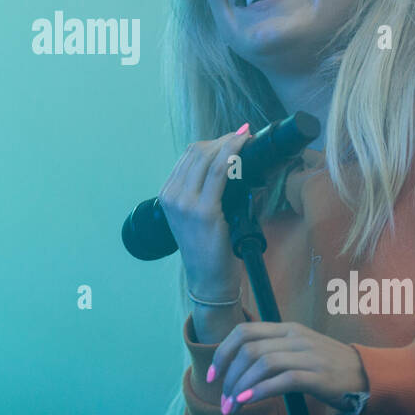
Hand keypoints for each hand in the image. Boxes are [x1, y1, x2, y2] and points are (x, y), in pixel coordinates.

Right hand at [159, 123, 255, 291]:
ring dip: (230, 143)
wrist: (208, 279)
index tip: (233, 138)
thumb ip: (206, 190)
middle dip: (223, 139)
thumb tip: (232, 164)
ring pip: (208, 157)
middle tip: (244, 136)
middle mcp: (172, 196)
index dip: (213, 142)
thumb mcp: (196, 215)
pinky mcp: (204, 211)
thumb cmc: (208, 248)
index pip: (189, 156)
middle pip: (197, 152)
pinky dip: (232, 154)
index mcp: (167, 194)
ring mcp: (185, 203)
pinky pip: (219, 172)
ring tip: (246, 139)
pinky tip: (243, 147)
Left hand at [209, 320, 369, 414]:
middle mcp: (295, 337)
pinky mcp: (319, 376)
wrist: (367, 376)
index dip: (222, 352)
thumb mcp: (298, 349)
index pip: (243, 330)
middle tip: (223, 399)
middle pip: (249, 349)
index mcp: (287, 328)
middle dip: (229, 376)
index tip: (212, 375)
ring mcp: (308, 355)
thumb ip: (273, 351)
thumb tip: (238, 368)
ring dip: (242, 386)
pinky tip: (250, 400)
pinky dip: (262, 390)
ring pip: (263, 363)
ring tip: (234, 406)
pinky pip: (284, 379)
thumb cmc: (327, 367)